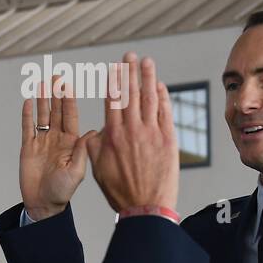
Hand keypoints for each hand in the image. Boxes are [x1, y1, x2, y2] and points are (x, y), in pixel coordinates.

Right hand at [20, 77, 94, 220]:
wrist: (43, 204)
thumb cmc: (62, 192)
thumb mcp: (76, 171)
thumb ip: (82, 151)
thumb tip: (91, 131)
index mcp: (71, 142)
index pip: (70, 115)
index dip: (68, 100)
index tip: (68, 85)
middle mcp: (57, 138)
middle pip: (56, 111)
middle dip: (56, 94)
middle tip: (56, 77)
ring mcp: (42, 141)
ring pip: (42, 115)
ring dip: (42, 99)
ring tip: (42, 83)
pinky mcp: (28, 147)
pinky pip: (27, 127)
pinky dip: (27, 114)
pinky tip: (28, 101)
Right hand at [86, 53, 178, 214]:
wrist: (146, 207)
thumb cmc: (121, 192)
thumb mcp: (98, 169)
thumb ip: (94, 146)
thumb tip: (94, 131)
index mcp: (113, 134)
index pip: (113, 100)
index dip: (114, 81)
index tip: (114, 67)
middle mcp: (132, 129)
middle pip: (131, 93)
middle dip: (130, 71)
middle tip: (130, 55)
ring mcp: (152, 132)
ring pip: (150, 98)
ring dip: (147, 77)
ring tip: (146, 62)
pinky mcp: (169, 139)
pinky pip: (166, 112)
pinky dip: (163, 97)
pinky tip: (160, 86)